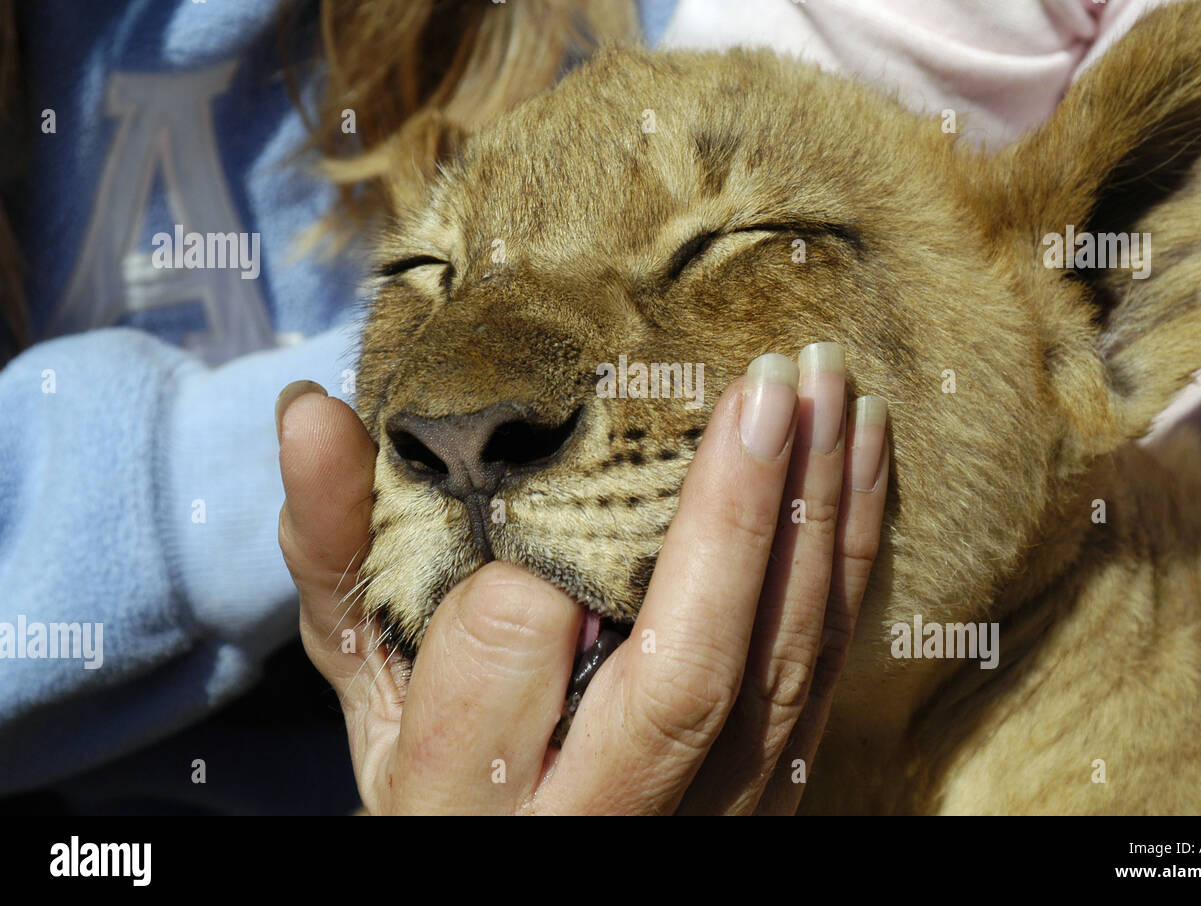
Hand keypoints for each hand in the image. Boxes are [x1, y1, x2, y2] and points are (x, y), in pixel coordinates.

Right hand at [277, 342, 888, 813]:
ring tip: (835, 392)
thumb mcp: (363, 666)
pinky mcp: (770, 791)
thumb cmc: (432, 761)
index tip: (559, 474)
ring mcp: (706, 817)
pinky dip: (850, 560)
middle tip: (772, 381)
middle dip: (738, 520)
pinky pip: (823, 673)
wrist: (527, 852)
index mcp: (463, 793)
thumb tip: (308, 409)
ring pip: (780, 670)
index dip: (533, 567)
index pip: (507, 656)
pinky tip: (859, 466)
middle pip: (686, 677)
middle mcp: (600, 819)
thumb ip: (335, 545)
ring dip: (818, 519)